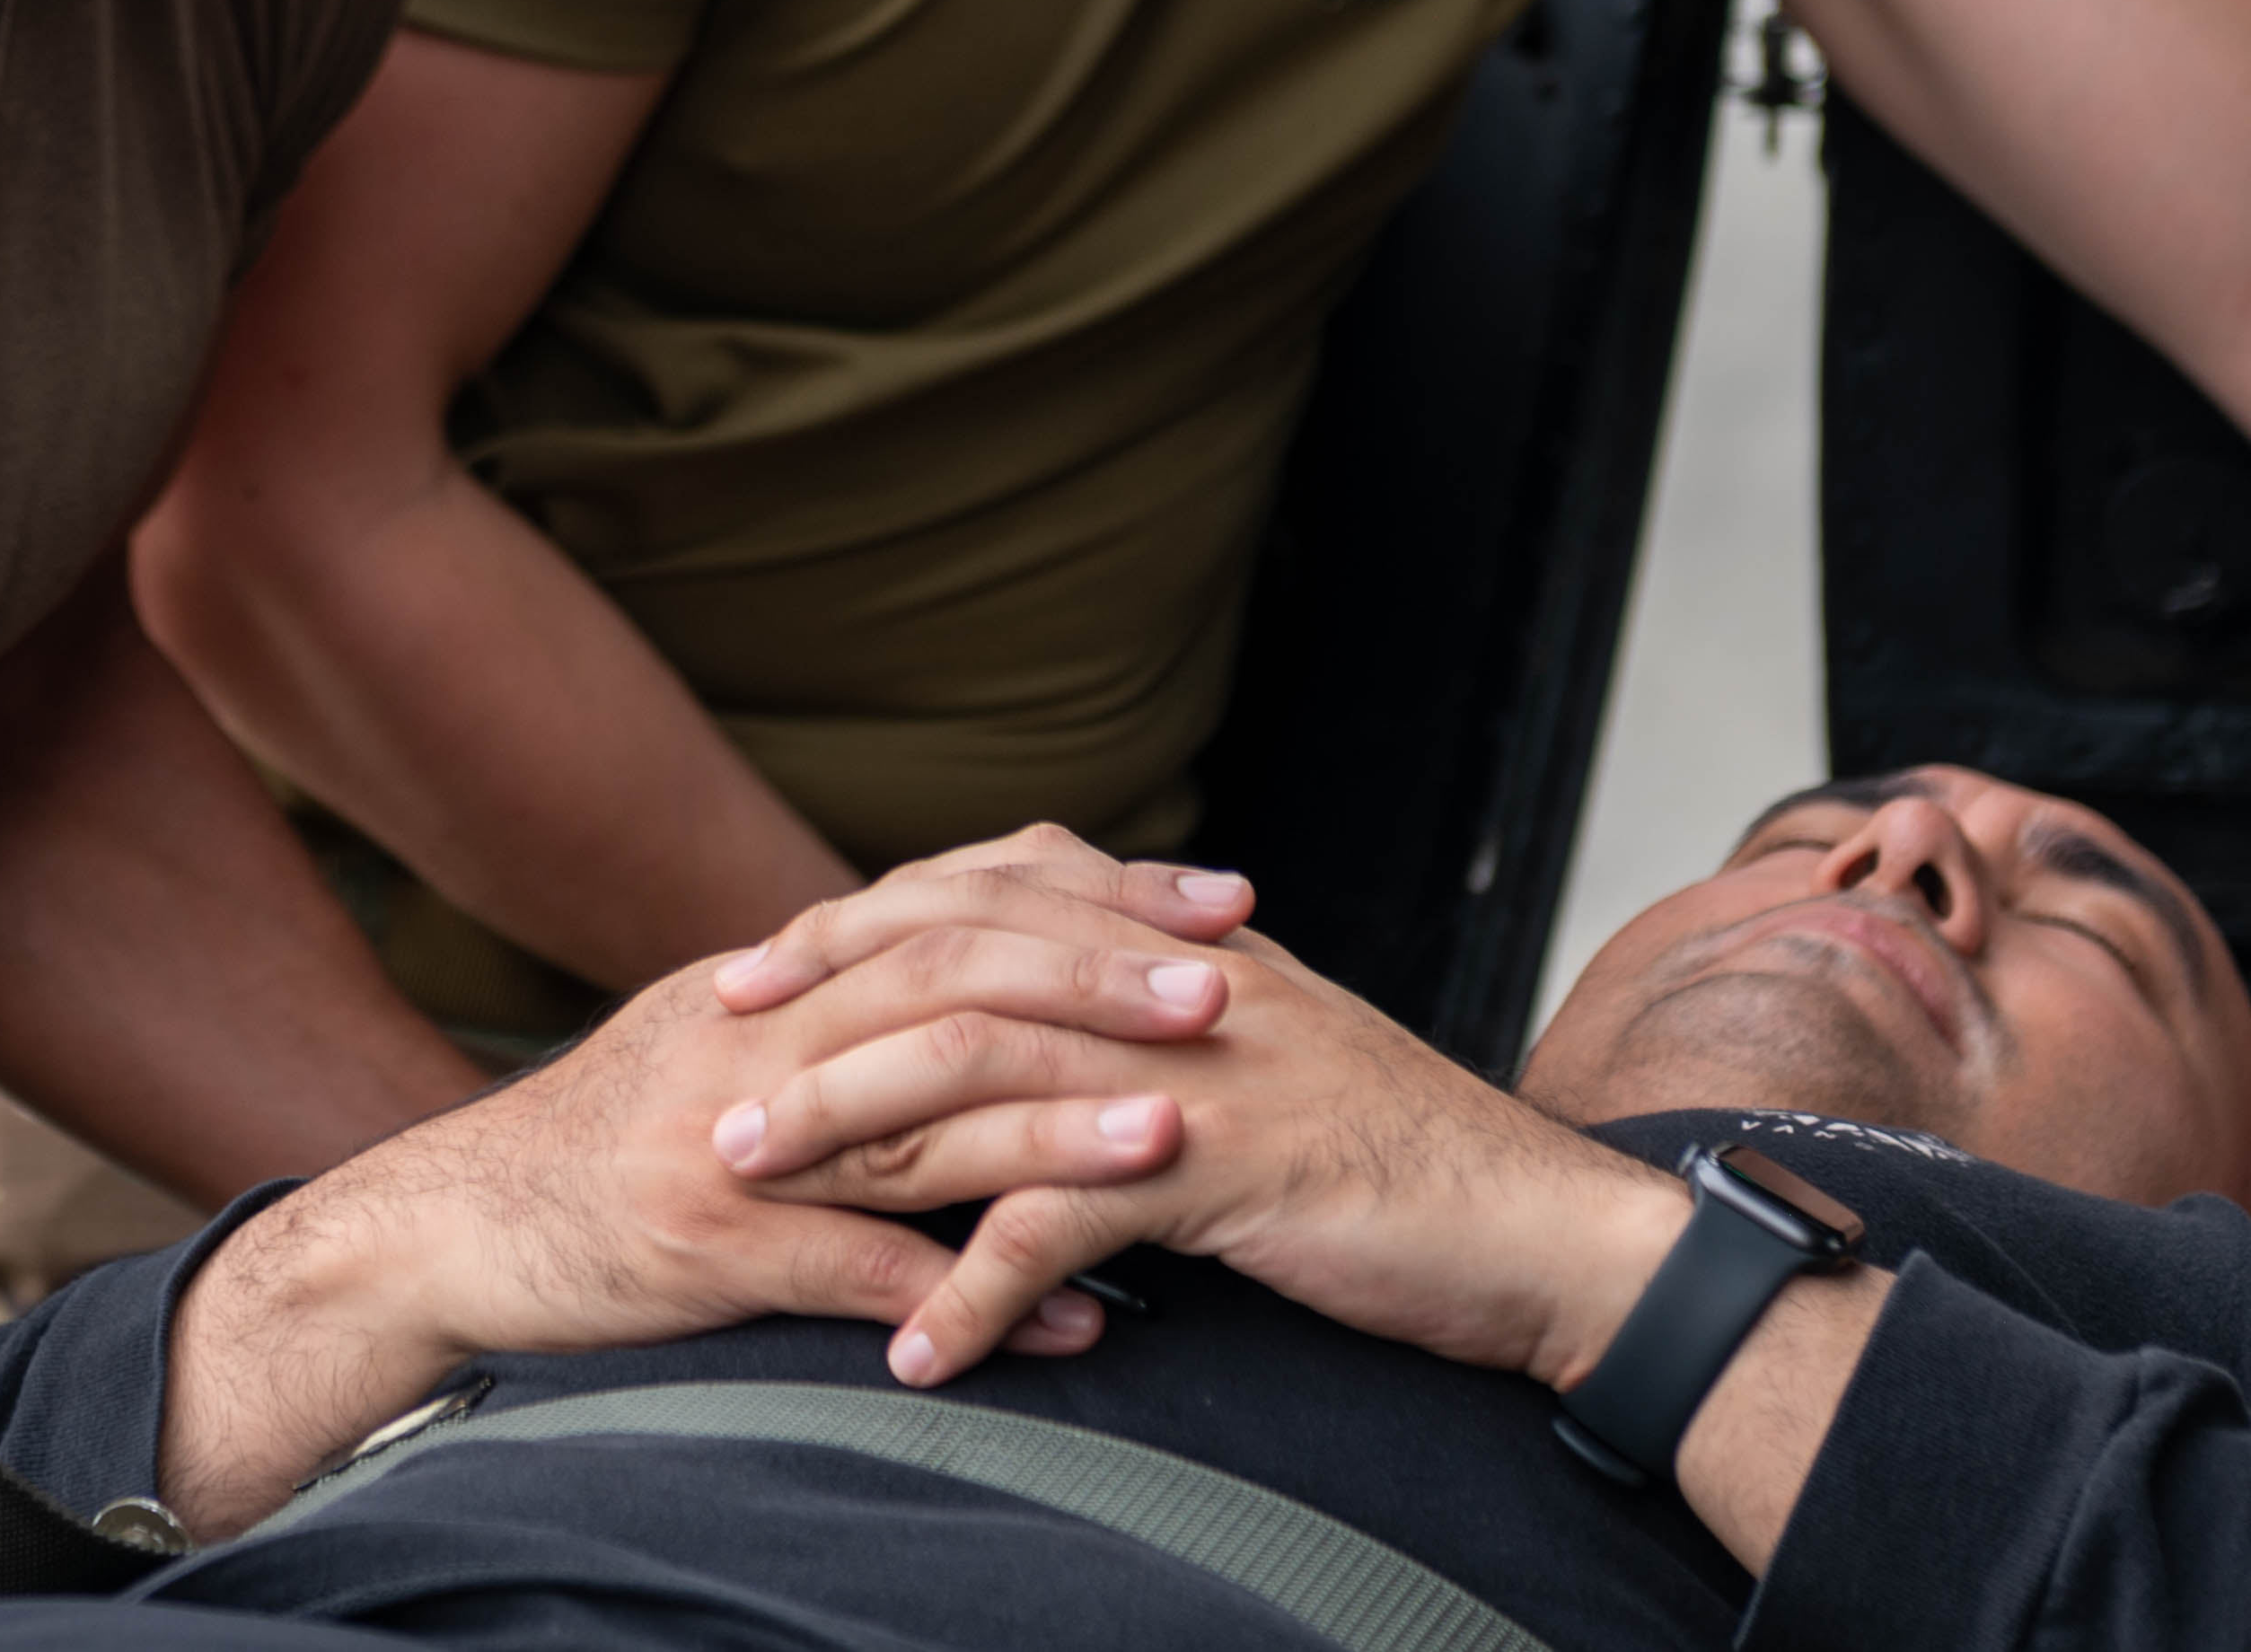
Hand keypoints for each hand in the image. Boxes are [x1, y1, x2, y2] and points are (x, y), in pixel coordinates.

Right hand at [158, 837, 1248, 1531]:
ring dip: (1056, 1133)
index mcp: (783, 981)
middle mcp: (764, 1041)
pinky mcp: (710, 1254)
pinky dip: (974, 1303)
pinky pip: (859, 1281)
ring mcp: (736, 1146)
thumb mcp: (719, 1041)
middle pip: (953, 987)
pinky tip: (1077, 1325)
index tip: (1212, 904)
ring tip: (1179, 1138)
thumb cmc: (597, 1142)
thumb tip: (983, 979)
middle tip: (1226, 993)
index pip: (961, 908)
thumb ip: (844, 1008)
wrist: (447, 1226)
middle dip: (1098, 985)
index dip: (1091, 900)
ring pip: (917, 1122)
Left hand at [714, 857, 1685, 1395]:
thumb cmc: (1392, 1151)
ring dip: (853, 1147)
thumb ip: (1145, 1012)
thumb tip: (1031, 1008)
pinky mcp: (1228, 1170)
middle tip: (712, 1082)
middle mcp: (1170, 981)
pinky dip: (981, 1293)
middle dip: (816, 1027)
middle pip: (951, 976)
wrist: (1538, 1221)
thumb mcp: (1256, 1048)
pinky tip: (919, 1351)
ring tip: (753, 1197)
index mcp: (1169, 944)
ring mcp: (1195, 1070)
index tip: (751, 973)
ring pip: (982, 1083)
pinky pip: (1067, 1226)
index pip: (978, 899)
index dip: (857, 929)